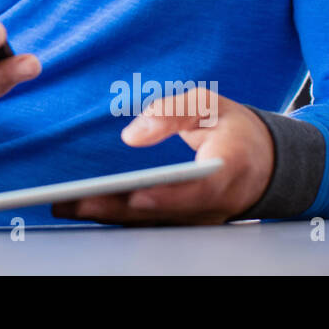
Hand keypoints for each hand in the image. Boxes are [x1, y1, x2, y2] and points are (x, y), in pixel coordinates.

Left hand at [51, 86, 273, 224]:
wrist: (263, 158)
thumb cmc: (231, 126)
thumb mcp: (208, 104)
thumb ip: (172, 112)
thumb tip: (132, 135)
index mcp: (228, 168)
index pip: (197, 191)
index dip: (167, 197)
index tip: (136, 196)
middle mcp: (215, 204)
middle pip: (163, 214)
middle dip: (116, 210)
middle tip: (73, 202)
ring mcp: (201, 219)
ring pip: (152, 224)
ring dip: (109, 217)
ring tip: (66, 205)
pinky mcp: (187, 223)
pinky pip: (151, 225)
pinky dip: (119, 218)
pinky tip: (87, 209)